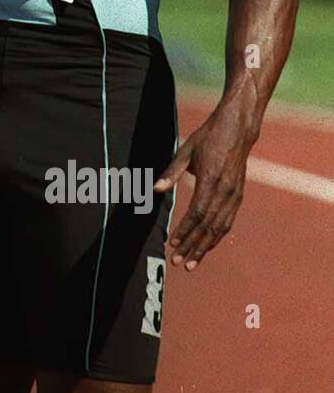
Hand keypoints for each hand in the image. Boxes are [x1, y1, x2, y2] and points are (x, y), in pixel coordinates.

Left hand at [156, 104, 254, 269]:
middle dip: (192, 247)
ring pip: (219, 228)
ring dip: (205, 247)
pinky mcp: (238, 196)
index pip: (197, 213)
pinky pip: (227, 222)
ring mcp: (234, 195)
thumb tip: (155, 189)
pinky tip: (206, 247)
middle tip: (178, 263)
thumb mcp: (186, 151)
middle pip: (208, 226)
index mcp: (211, 180)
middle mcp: (225, 191)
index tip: (172, 244)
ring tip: (191, 263)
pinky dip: (216, 237)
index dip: (184, 231)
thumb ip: (171, 172)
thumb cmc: (208, 138)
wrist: (237, 130)